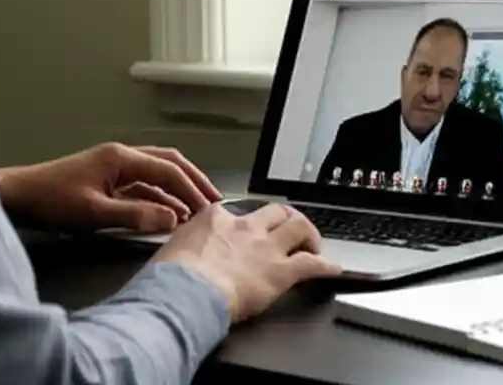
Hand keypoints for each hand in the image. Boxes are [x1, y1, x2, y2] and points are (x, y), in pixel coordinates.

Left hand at [0, 143, 222, 232]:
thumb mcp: (94, 213)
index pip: (167, 170)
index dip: (190, 188)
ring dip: (177, 188)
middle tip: (214, 199)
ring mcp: (113, 167)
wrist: (18, 197)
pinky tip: (167, 212)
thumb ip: (135, 216)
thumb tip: (172, 218)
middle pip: (168, 162)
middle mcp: (121, 156)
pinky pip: (141, 185)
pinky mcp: (106, 180)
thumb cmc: (52, 201)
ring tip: (197, 207)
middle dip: (192, 180)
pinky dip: (158, 197)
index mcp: (120, 158)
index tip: (208, 207)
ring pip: (156, 172)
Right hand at [153, 202, 342, 322]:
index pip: (235, 211)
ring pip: (298, 227)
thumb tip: (180, 257)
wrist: (184, 291)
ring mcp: (265, 247)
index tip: (243, 232)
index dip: (242, 222)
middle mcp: (245, 227)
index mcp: (215, 218)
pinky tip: (333, 269)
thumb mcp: (170, 250)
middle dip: (285, 218)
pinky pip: (311, 264)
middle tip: (289, 230)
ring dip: (309, 234)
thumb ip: (183, 247)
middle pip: (275, 211)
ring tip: (313, 244)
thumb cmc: (170, 277)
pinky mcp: (280, 272)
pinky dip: (326, 266)